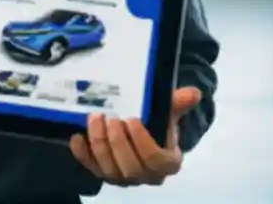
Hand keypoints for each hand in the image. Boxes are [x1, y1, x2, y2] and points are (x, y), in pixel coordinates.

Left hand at [69, 87, 200, 186]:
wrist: (141, 129)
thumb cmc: (157, 121)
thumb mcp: (168, 110)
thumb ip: (178, 102)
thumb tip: (194, 93)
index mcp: (167, 163)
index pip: (156, 161)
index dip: (142, 142)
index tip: (132, 120)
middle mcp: (146, 177)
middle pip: (131, 169)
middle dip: (117, 143)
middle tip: (110, 119)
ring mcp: (123, 178)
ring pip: (109, 171)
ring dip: (99, 145)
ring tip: (95, 119)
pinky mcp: (103, 174)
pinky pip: (91, 168)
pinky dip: (83, 154)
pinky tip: (78, 136)